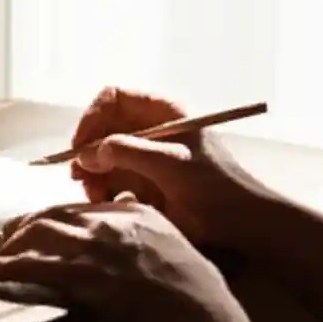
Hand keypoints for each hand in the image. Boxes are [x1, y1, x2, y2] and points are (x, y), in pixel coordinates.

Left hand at [0, 195, 237, 321]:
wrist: (193, 307)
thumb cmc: (187, 279)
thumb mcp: (166, 232)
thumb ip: (139, 212)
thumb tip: (122, 197)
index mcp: (126, 211)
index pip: (76, 206)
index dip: (51, 215)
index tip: (39, 224)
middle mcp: (104, 223)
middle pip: (49, 215)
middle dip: (24, 226)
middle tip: (8, 236)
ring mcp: (90, 249)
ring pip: (36, 235)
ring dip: (10, 245)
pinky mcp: (79, 276)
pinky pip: (29, 267)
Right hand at [68, 86, 283, 247]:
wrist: (241, 223)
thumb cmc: (214, 186)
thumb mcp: (171, 164)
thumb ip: (127, 153)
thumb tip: (86, 154)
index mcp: (162, 112)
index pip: (114, 98)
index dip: (93, 116)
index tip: (81, 145)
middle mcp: (150, 130)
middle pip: (103, 128)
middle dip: (89, 151)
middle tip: (80, 177)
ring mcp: (146, 157)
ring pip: (102, 156)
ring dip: (92, 174)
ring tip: (96, 195)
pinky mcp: (143, 184)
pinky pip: (111, 180)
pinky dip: (103, 190)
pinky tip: (109, 203)